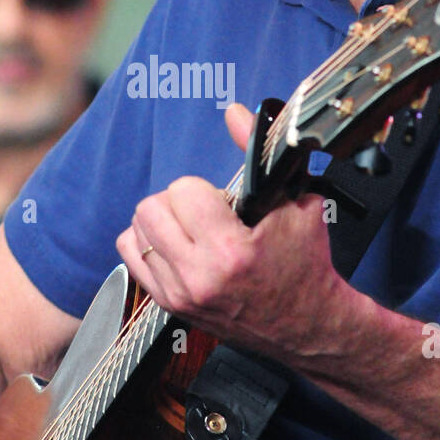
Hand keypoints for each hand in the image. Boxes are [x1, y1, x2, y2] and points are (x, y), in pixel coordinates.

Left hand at [115, 103, 372, 376]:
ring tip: (193, 230)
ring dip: (162, 222)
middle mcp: (199, 276)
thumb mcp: (295, 202)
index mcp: (231, 251)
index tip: (224, 202)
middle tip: (205, 214)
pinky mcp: (171, 306)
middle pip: (151, 209)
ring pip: (136, 231)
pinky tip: (178, 245)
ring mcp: (181, 294)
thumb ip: (258, 152)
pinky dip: (149, 243)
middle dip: (178, 202)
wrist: (308, 325)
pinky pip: (131, 256)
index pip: (183, 191)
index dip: (204, 189)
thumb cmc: (305, 265)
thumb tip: (235, 113)